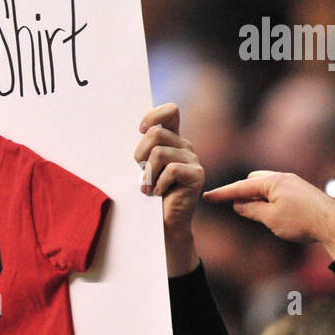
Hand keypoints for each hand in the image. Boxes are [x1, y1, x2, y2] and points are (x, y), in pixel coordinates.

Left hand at [134, 102, 204, 275]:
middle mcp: (185, 146)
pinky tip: (158, 193)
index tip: (140, 130)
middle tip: (141, 174)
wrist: (163, 223)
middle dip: (140, 154)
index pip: (170, 111)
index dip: (154, 115)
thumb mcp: (142, 166)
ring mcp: (193, 160)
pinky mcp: (197, 175)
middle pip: (156, 133)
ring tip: (148, 187)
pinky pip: (171, 170)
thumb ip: (143, 148)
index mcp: (172, 139)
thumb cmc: (149, 194)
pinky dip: (158, 184)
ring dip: (147, 173)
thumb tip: (136, 131)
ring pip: (159, 152)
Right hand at [203, 170, 334, 258]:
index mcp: (273, 181)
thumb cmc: (302, 222)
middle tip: (234, 206)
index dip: (223, 193)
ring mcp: (295, 183)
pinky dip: (269, 199)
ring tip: (254, 212)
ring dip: (257, 197)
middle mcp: (284, 177)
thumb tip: (239, 205)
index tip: (207, 197)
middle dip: (242, 192)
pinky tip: (273, 212)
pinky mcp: (303, 191)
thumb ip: (251, 209)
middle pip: (253, 181)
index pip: (240, 187)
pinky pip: (278, 190)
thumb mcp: (270, 218)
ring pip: (267, 186)